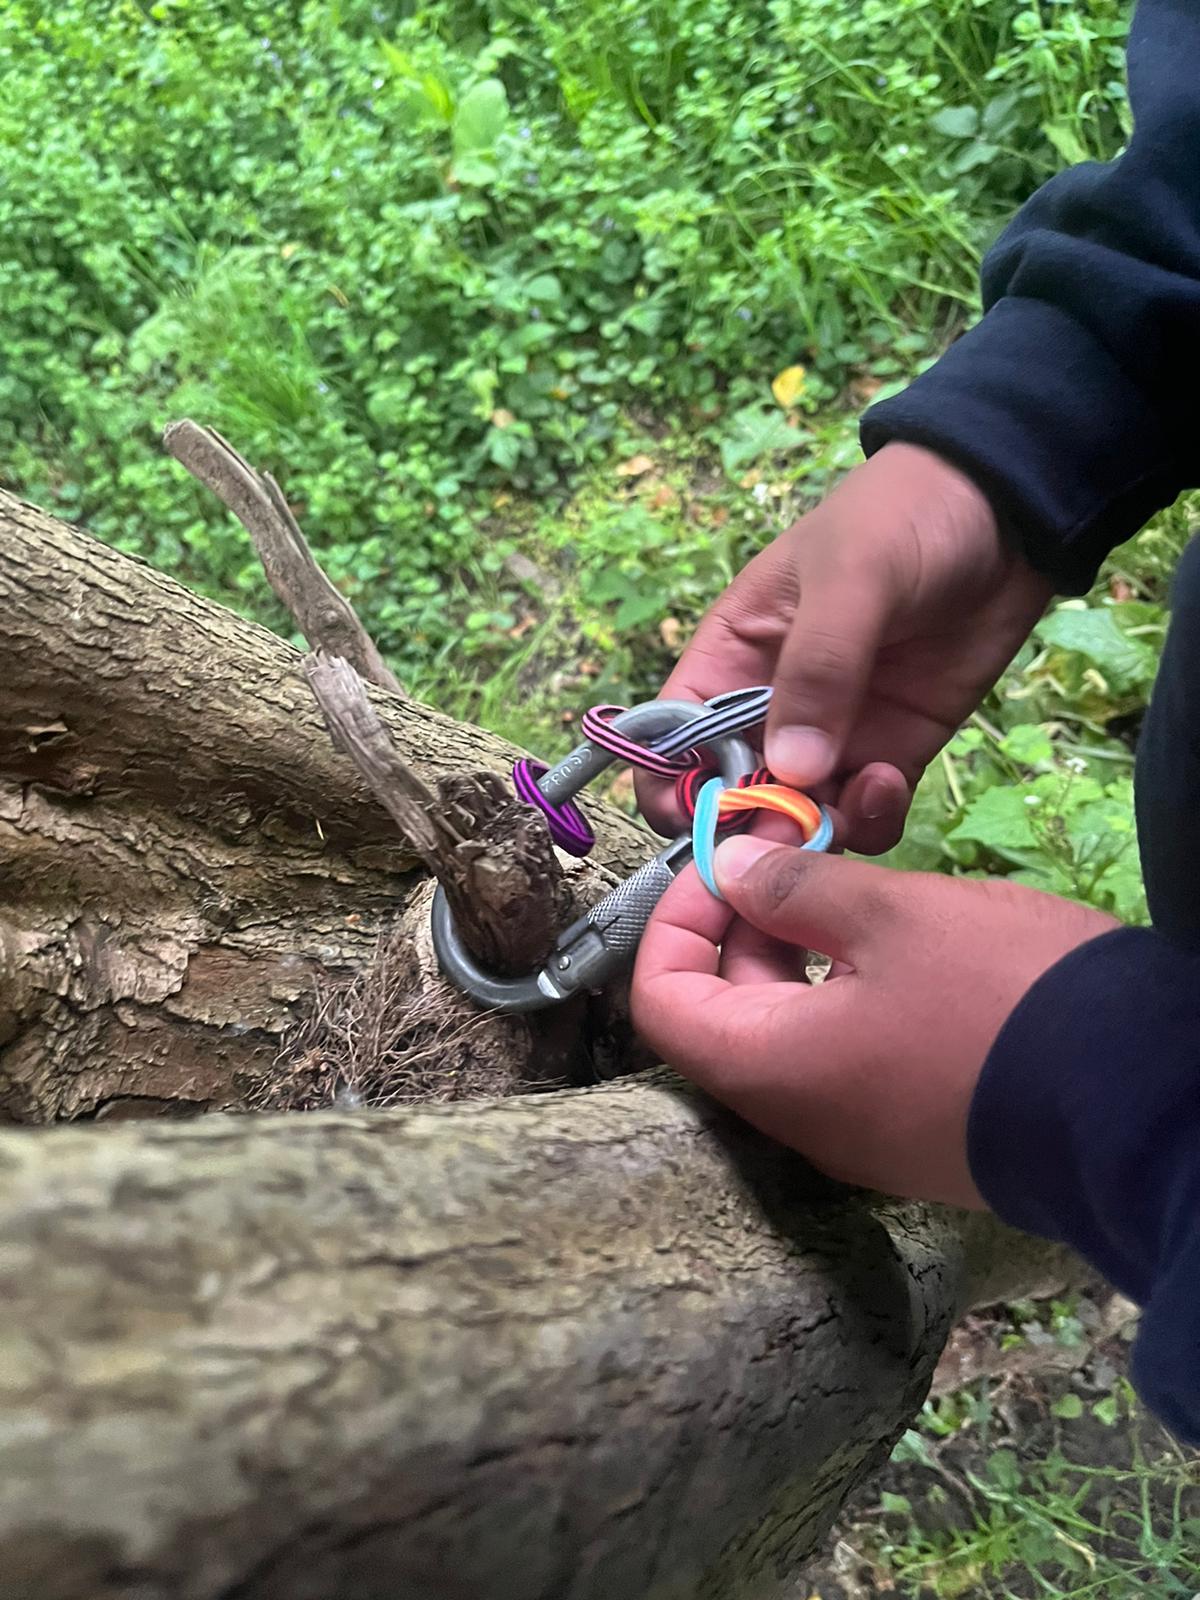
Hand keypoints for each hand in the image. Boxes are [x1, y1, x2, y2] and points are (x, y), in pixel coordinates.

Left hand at [632, 835, 1117, 1205]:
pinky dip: (847, 990)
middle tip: (796, 855)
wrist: (1142, 1103)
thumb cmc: (1004, 997)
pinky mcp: (914, 1131)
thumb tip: (729, 869)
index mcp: (771, 1068)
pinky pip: (848, 1056)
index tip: (724, 861)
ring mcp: (860, 1133)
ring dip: (802, 951)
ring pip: (792, 1029)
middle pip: (724, 1012)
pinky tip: (898, 941)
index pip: (661, 1001)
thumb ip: (797, 889)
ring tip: (853, 885)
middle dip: (746, 924)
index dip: (675, 920)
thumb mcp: (894, 916)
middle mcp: (801, 1118)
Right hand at [640, 442, 1052, 852]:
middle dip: (749, 827)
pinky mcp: (892, 751)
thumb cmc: (905, 518)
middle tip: (784, 838)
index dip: (671, 786)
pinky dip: (869, 819)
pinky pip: (864, 813)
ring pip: (798, 816)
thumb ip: (819, 668)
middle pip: (729, 793)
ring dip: (813, 833)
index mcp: (730, 656)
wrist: (1009, 511)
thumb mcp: (852, 576)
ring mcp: (832, 735)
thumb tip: (790, 770)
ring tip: (846, 808)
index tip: (704, 818)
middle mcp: (769, 706)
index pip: (670, 737)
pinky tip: (889, 784)